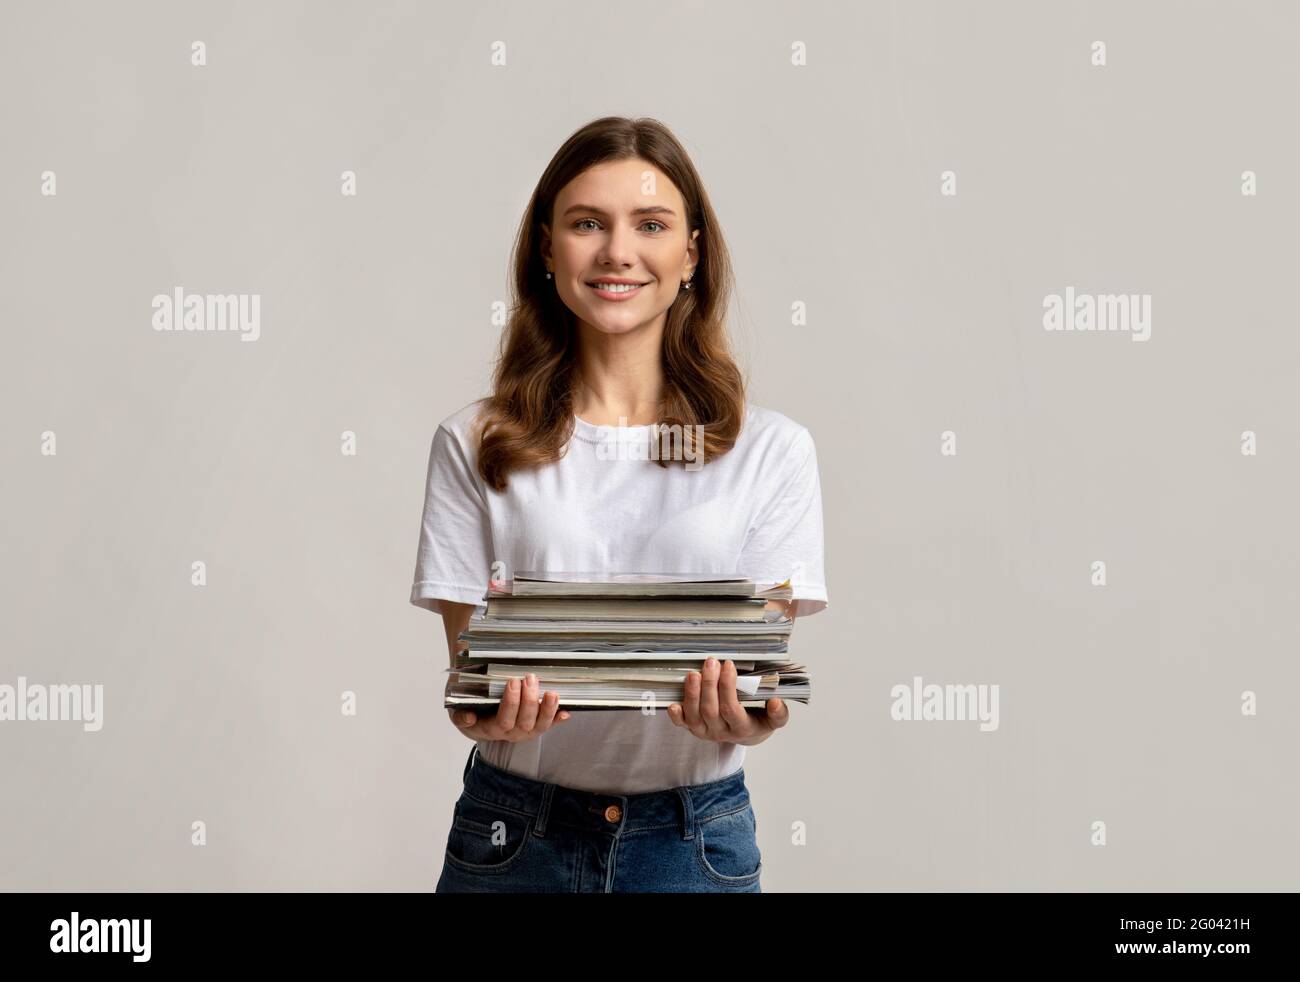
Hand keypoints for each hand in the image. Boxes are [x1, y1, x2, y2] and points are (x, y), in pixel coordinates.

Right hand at [448, 673, 571, 741]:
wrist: (475, 714)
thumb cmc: (467, 707)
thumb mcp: (456, 710)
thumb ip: (460, 715)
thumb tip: (468, 718)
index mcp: (490, 729)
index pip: (503, 720)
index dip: (511, 703)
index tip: (512, 682)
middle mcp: (510, 733)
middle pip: (524, 722)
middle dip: (529, 700)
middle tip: (529, 678)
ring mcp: (524, 731)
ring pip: (539, 726)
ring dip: (547, 710)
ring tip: (551, 693)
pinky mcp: (535, 726)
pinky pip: (548, 725)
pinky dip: (557, 719)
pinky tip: (566, 712)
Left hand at [666, 657, 789, 746]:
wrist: (746, 735)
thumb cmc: (758, 721)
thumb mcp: (774, 720)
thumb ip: (778, 714)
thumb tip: (775, 702)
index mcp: (742, 728)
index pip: (730, 708)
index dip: (727, 687)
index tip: (729, 666)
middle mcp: (721, 732)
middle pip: (710, 710)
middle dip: (709, 684)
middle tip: (711, 663)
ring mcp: (705, 732)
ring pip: (694, 716)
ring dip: (692, 694)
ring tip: (693, 673)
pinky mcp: (694, 729)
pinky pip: (682, 724)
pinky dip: (676, 715)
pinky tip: (673, 704)